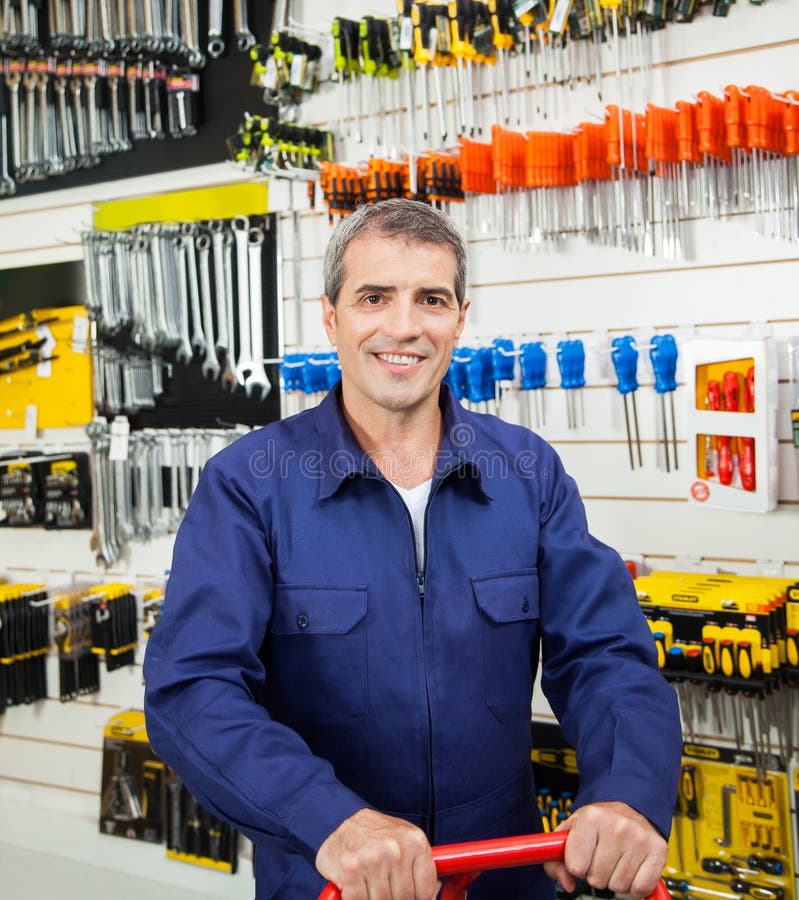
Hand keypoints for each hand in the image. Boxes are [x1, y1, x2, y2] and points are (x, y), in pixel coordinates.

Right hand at [316, 807, 439, 899]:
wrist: (341, 818)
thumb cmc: (376, 833)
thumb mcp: (404, 841)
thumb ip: (419, 866)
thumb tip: (434, 894)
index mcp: (414, 841)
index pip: (425, 891)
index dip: (417, 899)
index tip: (409, 897)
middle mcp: (395, 849)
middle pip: (403, 898)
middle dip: (394, 899)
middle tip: (386, 888)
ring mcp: (373, 858)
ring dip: (375, 899)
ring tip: (371, 885)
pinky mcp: (351, 868)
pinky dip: (357, 899)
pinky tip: (358, 887)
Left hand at [543, 801, 666, 899]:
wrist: (629, 807)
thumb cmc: (598, 822)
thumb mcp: (571, 831)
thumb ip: (556, 859)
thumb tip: (567, 884)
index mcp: (591, 818)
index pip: (575, 866)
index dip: (577, 866)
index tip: (583, 855)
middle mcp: (616, 825)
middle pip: (597, 879)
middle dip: (596, 874)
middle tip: (601, 857)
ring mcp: (639, 838)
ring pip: (619, 887)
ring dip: (614, 880)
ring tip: (616, 860)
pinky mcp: (658, 850)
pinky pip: (640, 888)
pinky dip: (634, 886)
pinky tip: (630, 869)